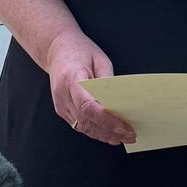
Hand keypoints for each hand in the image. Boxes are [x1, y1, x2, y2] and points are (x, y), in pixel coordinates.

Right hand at [46, 30, 135, 146]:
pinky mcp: (61, 109)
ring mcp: (60, 104)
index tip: (124, 127)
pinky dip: (95, 131)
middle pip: (86, 120)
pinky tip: (109, 134)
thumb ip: (108, 81)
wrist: (56, 48)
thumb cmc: (79, 50)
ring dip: (103, 135)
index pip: (88, 106)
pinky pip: (79, 125)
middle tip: (130, 135)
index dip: (107, 119)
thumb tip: (120, 103)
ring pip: (82, 127)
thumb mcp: (99, 59)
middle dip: (110, 131)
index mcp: (71, 78)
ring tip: (123, 138)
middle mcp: (62, 94)